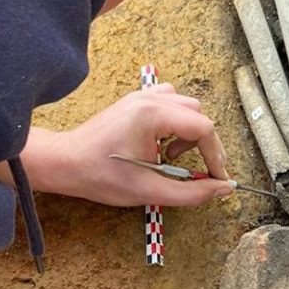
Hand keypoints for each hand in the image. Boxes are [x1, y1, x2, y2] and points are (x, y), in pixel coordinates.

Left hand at [18, 87, 234, 207]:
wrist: (66, 163)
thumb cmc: (101, 176)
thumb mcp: (150, 191)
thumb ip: (191, 192)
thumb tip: (222, 189)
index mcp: (153, 115)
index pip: (203, 128)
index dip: (216, 155)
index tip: (216, 178)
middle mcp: (149, 98)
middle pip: (198, 115)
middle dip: (203, 144)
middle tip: (193, 170)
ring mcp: (142, 96)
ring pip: (186, 106)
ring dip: (188, 132)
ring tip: (170, 156)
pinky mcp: (135, 101)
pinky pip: (169, 101)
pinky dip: (175, 121)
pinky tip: (161, 141)